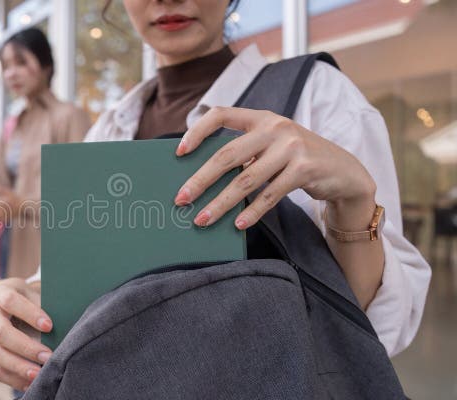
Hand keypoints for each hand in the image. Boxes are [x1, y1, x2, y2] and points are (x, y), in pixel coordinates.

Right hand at [0, 278, 52, 390]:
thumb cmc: (34, 298)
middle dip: (25, 347)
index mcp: (0, 292)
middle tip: (48, 356)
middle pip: (1, 332)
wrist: (20, 303)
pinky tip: (31, 382)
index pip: (10, 301)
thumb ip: (46, 305)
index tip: (49, 326)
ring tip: (39, 374)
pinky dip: (14, 379)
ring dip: (19, 366)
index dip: (29, 314)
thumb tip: (61, 327)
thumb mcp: (38, 293)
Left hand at [174, 107, 376, 230]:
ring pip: (246, 179)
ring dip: (220, 203)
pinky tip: (237, 224)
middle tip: (181, 199)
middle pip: (227, 154)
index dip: (197, 131)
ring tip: (202, 219)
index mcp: (261, 117)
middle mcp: (275, 127)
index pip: (221, 115)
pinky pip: (270, 194)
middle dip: (200, 179)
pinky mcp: (305, 168)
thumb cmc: (296, 160)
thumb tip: (200, 179)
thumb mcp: (271, 147)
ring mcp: (292, 146)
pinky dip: (252, 212)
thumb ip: (244, 153)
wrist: (344, 172)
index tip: (179, 152)